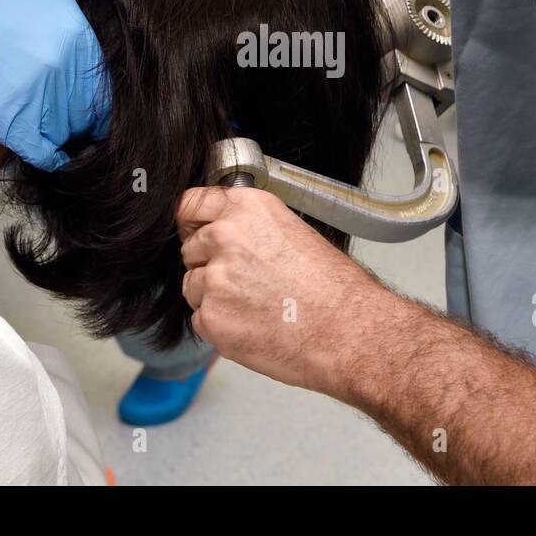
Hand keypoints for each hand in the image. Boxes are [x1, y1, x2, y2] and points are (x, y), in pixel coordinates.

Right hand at [0, 0, 106, 169]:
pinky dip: (53, 155)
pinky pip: (44, 152)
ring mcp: (35, 99)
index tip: (100, 84)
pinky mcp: (5, 120)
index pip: (114, 78)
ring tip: (59, 117)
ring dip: (69, 128)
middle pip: (96, 107)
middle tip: (80, 105)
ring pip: (72, 130)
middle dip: (91, 108)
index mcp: (78, 38)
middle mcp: (63, 72)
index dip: (111, 85)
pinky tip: (55, 150)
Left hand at [177, 186, 393, 393]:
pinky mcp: (211, 317)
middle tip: (245, 281)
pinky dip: (220, 324)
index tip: (197, 233)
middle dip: (209, 264)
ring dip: (213, 296)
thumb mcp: (292, 230)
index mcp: (246, 207)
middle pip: (190, 247)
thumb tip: (220, 231)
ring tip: (255, 305)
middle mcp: (225, 236)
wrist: (347, 331)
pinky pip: (200, 318)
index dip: (194, 223)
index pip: (188, 204)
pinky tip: (253, 324)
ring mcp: (214, 278)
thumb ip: (249, 226)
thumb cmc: (332, 288)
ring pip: (193, 285)